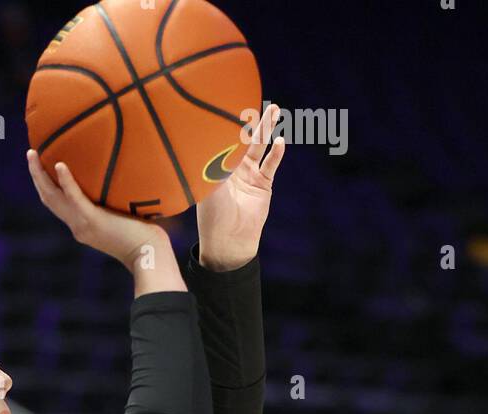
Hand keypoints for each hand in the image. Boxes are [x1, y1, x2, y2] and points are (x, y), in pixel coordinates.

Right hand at [26, 149, 168, 268]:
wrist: (147, 255)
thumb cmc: (145, 238)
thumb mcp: (125, 218)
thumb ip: (117, 203)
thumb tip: (125, 179)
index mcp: (81, 226)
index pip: (58, 205)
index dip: (47, 186)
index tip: (42, 167)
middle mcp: (76, 226)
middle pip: (48, 199)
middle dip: (36, 176)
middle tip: (30, 154)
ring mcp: (82, 224)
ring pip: (52, 198)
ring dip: (40, 175)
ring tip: (33, 154)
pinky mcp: (92, 220)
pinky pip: (75, 198)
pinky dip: (66, 181)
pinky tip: (60, 165)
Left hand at [196, 102, 285, 270]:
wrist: (228, 241)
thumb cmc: (212, 216)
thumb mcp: (207, 185)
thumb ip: (209, 163)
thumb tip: (206, 138)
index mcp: (215, 167)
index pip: (221, 139)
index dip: (224, 122)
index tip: (225, 101)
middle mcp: (232, 168)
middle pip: (242, 137)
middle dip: (248, 120)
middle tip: (253, 98)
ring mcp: (249, 175)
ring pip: (259, 146)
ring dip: (267, 128)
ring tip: (274, 110)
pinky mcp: (263, 185)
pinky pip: (271, 165)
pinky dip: (276, 154)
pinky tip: (281, 141)